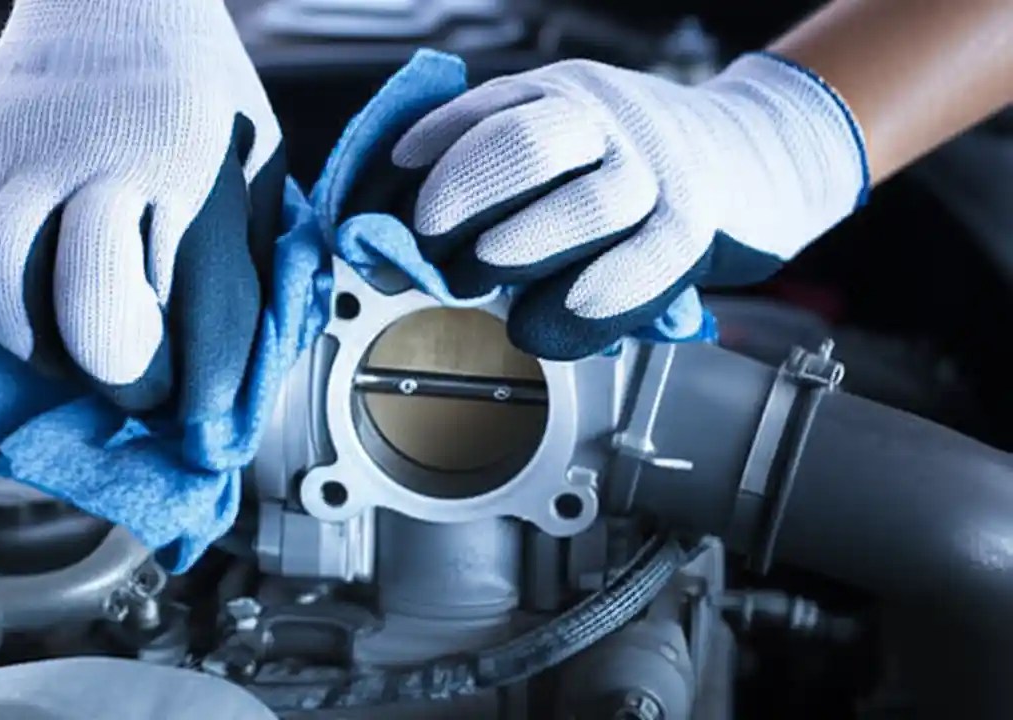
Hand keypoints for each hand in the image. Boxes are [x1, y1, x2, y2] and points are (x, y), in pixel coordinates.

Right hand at [0, 0, 284, 414]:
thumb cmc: (197, 78)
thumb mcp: (257, 153)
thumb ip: (249, 247)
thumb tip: (243, 348)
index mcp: (188, 165)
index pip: (196, 308)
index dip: (199, 381)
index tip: (200, 403)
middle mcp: (102, 168)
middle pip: (95, 312)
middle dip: (124, 379)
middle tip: (143, 391)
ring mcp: (27, 166)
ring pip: (9, 298)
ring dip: (47, 354)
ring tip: (79, 362)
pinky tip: (33, 317)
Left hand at [391, 53, 866, 358]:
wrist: (759, 151)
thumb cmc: (638, 167)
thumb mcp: (564, 151)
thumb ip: (492, 191)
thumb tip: (397, 257)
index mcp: (561, 97)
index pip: (484, 114)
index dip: (429, 160)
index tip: (388, 204)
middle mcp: (608, 121)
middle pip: (531, 144)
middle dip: (465, 198)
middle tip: (432, 247)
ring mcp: (656, 170)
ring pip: (590, 203)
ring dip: (522, 249)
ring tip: (478, 280)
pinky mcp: (697, 225)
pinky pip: (643, 264)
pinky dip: (588, 303)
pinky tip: (541, 323)